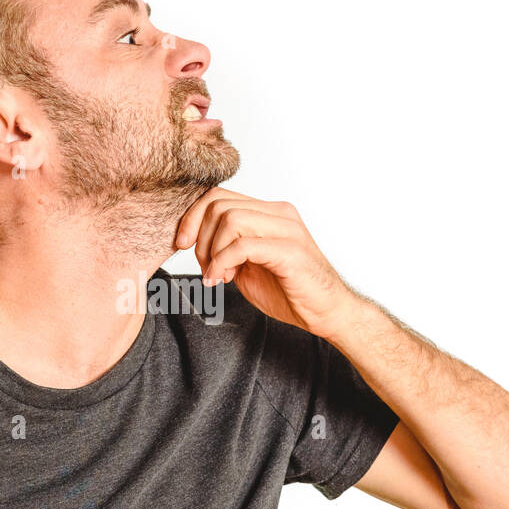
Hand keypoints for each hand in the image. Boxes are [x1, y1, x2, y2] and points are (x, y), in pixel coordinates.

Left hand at [174, 187, 360, 339]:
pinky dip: (223, 263)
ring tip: (216, 276)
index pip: (219, 195)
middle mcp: (279, 213)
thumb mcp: (247, 265)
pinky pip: (243, 245)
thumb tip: (196, 240)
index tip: (182, 243)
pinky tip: (222, 280)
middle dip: (200, 237)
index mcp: (268, 212)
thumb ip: (227, 247)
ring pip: (230, 219)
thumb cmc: (290, 291)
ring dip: (212, 251)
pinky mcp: (290, 250)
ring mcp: (287, 229)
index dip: (192, 217)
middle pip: (219, 204)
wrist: (326, 312)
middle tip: (205, 267)